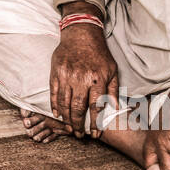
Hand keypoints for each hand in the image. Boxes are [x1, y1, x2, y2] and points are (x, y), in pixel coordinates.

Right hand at [49, 24, 118, 138]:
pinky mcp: (56, 72)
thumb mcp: (112, 69)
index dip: (95, 123)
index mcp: (97, 79)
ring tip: (70, 128)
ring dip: (67, 119)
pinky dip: (54, 106)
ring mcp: (66, 76)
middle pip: (78, 108)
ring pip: (64, 103)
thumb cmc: (99, 53)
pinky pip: (53, 93)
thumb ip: (113, 90)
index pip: (95, 107)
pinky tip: (57, 115)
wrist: (81, 34)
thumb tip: (115, 108)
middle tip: (80, 135)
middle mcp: (81, 79)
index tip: (95, 134)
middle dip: (79, 125)